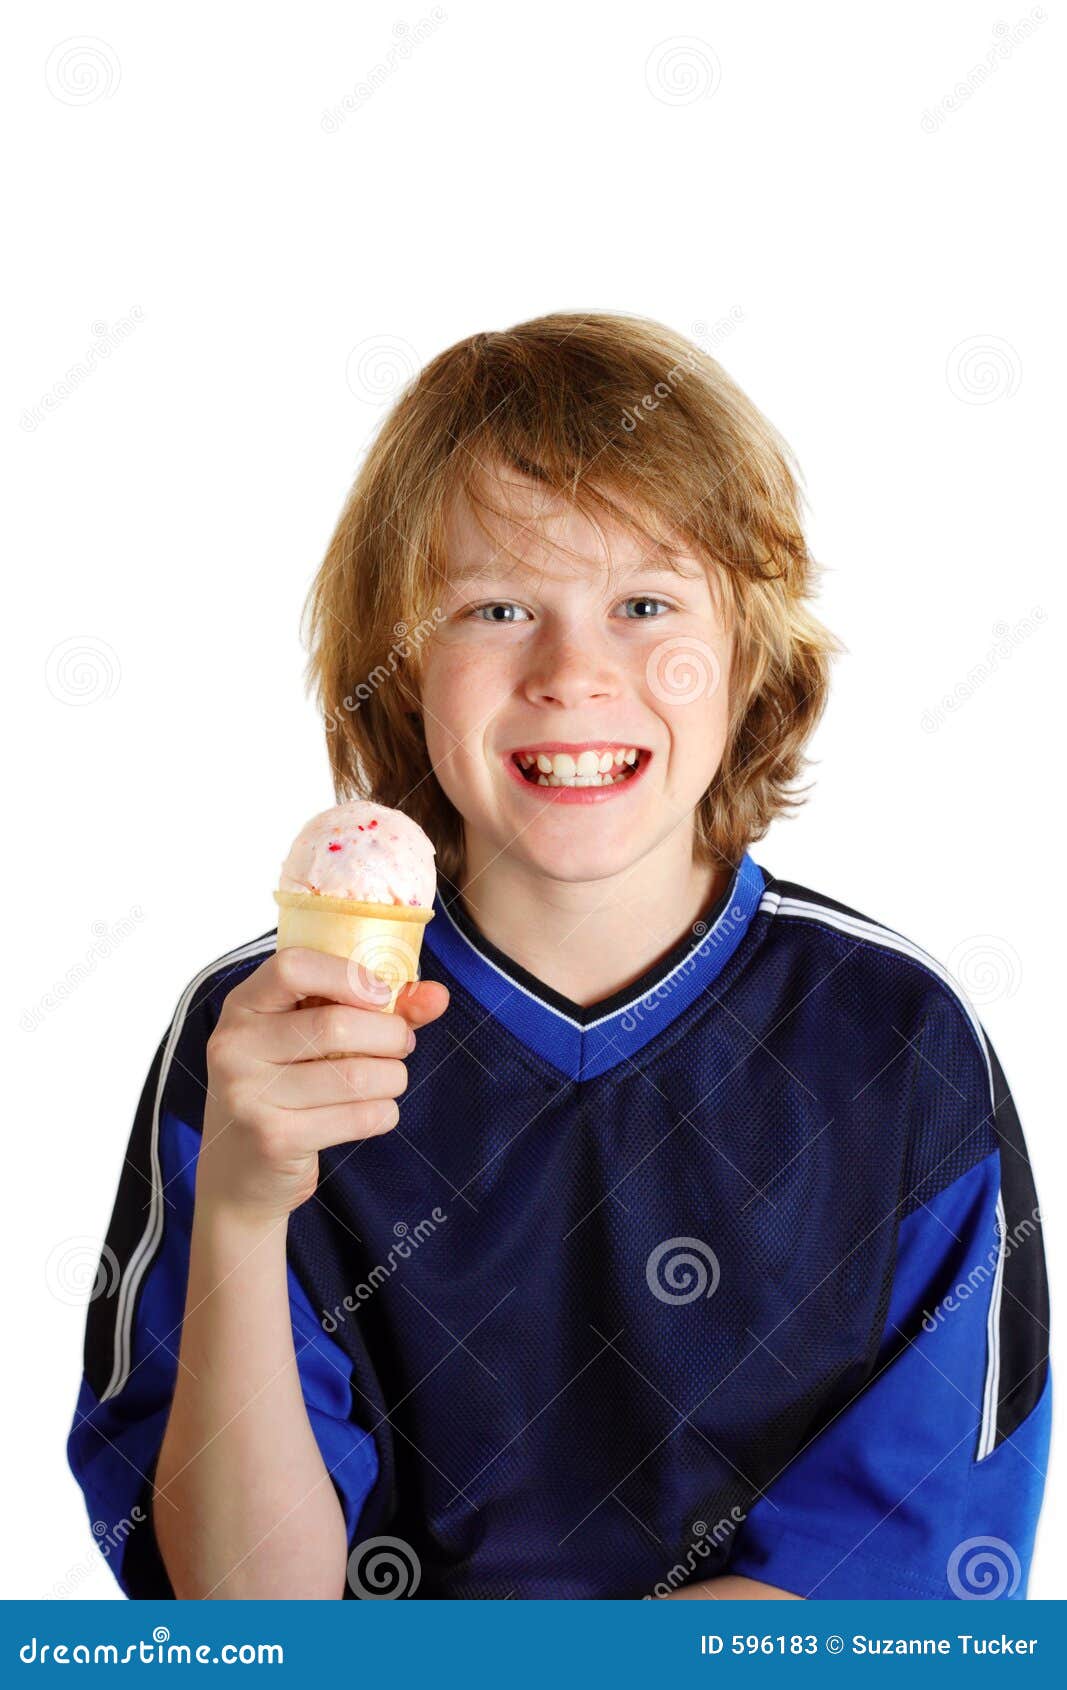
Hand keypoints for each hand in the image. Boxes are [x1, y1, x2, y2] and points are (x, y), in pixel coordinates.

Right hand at [196, 946, 449, 1224]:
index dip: (349, 976)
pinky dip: (384, 1112)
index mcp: (243, 1005)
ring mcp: (249, 1094)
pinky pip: (358, 1117)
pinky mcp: (274, 1138)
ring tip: (390, 1078)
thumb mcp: (311, 1035)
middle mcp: (235, 1045)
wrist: (241, 1168)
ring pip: (356, 1075)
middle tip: (401, 1043)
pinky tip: (375, 1111)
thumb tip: (438, 996)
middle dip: (390, 1034)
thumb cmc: (287, 1085)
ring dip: (393, 1076)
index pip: (293, 967)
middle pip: (337, 1024)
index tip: (381, 995)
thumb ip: (376, 1007)